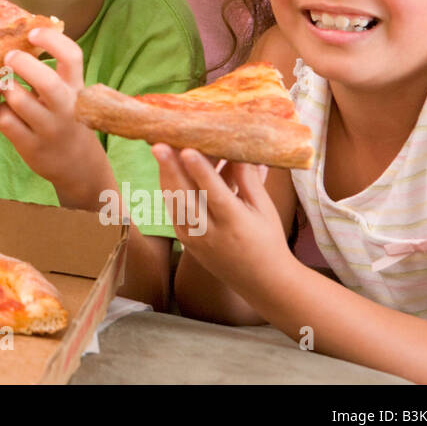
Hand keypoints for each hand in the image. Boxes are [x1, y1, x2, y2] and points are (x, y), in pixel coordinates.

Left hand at [0, 28, 110, 206]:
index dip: (52, 40)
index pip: (72, 57)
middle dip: (21, 63)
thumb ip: (55, 71)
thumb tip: (29, 34)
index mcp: (77, 89)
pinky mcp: (32, 147)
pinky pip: (5, 120)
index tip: (33, 34)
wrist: (78, 165)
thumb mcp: (70, 93)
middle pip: (44, 80)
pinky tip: (5, 110)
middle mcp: (66, 108)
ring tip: (6, 85)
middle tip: (9, 58)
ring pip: (18, 100)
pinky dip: (0, 111)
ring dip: (5, 88)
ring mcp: (49, 129)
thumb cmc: (67, 118)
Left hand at [152, 144, 291, 283]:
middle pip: (186, 197)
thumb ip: (248, 180)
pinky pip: (173, 212)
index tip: (188, 150)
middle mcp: (211, 233)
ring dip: (165, 176)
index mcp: (236, 223)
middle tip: (159, 145)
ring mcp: (194, 239)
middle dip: (171, 169)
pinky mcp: (185, 242)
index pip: (214, 194)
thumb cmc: (268, 239)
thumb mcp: (264, 209)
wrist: (261, 281)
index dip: (201, 171)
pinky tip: (165, 171)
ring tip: (159, 150)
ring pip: (174, 203)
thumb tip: (236, 149)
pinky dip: (168, 190)